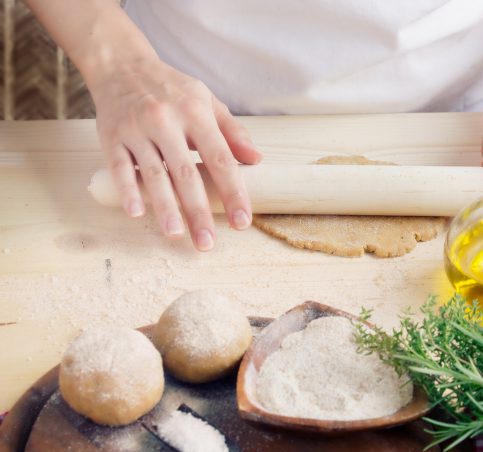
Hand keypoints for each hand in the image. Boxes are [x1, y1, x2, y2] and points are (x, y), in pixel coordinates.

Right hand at [90, 58, 259, 250]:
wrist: (121, 64)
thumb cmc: (171, 88)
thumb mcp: (206, 101)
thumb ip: (232, 131)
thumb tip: (257, 160)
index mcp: (196, 114)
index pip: (221, 159)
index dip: (233, 192)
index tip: (242, 221)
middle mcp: (166, 121)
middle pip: (186, 174)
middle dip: (198, 212)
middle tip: (207, 243)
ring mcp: (137, 130)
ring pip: (153, 174)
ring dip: (165, 208)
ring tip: (177, 235)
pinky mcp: (111, 136)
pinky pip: (119, 167)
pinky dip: (127, 190)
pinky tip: (136, 212)